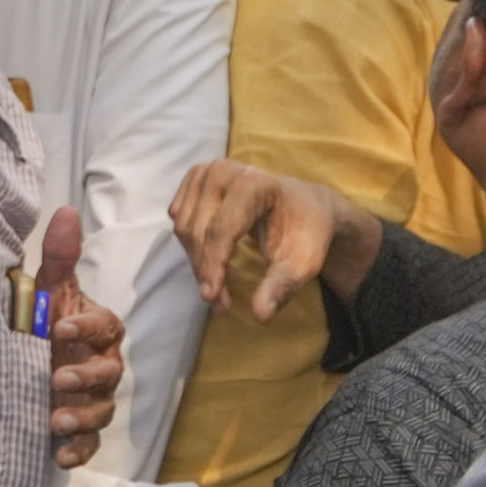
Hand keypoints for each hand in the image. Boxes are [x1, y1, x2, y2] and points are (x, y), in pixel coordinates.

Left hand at [37, 211, 120, 464]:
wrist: (25, 361)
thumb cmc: (42, 320)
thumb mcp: (45, 289)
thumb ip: (58, 256)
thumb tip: (66, 211)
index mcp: (98, 329)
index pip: (105, 325)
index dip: (86, 326)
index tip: (59, 326)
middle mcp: (103, 364)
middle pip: (108, 374)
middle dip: (86, 378)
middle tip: (57, 379)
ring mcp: (94, 397)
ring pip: (101, 410)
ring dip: (81, 416)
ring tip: (55, 419)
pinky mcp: (81, 427)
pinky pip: (88, 443)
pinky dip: (76, 451)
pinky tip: (58, 456)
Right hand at [170, 158, 379, 323]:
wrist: (304, 204)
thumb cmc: (305, 231)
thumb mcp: (304, 261)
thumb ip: (282, 286)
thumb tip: (260, 315)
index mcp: (254, 183)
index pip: (221, 230)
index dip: (214, 267)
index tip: (215, 300)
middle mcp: (223, 171)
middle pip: (198, 230)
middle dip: (205, 270)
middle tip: (219, 302)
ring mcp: (204, 172)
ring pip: (184, 227)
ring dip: (197, 261)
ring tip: (220, 285)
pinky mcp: (192, 180)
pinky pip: (179, 220)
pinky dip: (192, 246)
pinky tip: (214, 260)